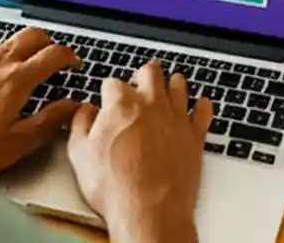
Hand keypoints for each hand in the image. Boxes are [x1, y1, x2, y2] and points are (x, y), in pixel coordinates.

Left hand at [0, 28, 80, 179]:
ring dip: (28, 48)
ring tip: (34, 67)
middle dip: (50, 43)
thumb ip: (49, 121)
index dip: (70, 57)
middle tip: (57, 59)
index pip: (53, 54)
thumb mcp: (17, 143)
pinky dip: (8, 57)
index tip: (75, 65)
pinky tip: (6, 78)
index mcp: (16, 81)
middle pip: (32, 35)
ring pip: (11, 41)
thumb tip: (70, 106)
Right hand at [68, 62, 211, 242]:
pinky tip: (200, 104)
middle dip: (144, 74)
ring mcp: (176, 118)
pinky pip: (203, 111)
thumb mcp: (80, 155)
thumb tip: (84, 112)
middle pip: (150, 73)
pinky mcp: (195, 136)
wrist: (150, 211)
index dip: (108, 92)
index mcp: (121, 105)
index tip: (107, 99)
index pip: (113, 83)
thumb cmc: (116, 187)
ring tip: (170, 83)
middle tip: (142, 78)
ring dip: (172, 83)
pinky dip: (202, 105)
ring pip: (179, 86)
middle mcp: (151, 104)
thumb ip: (80, 125)